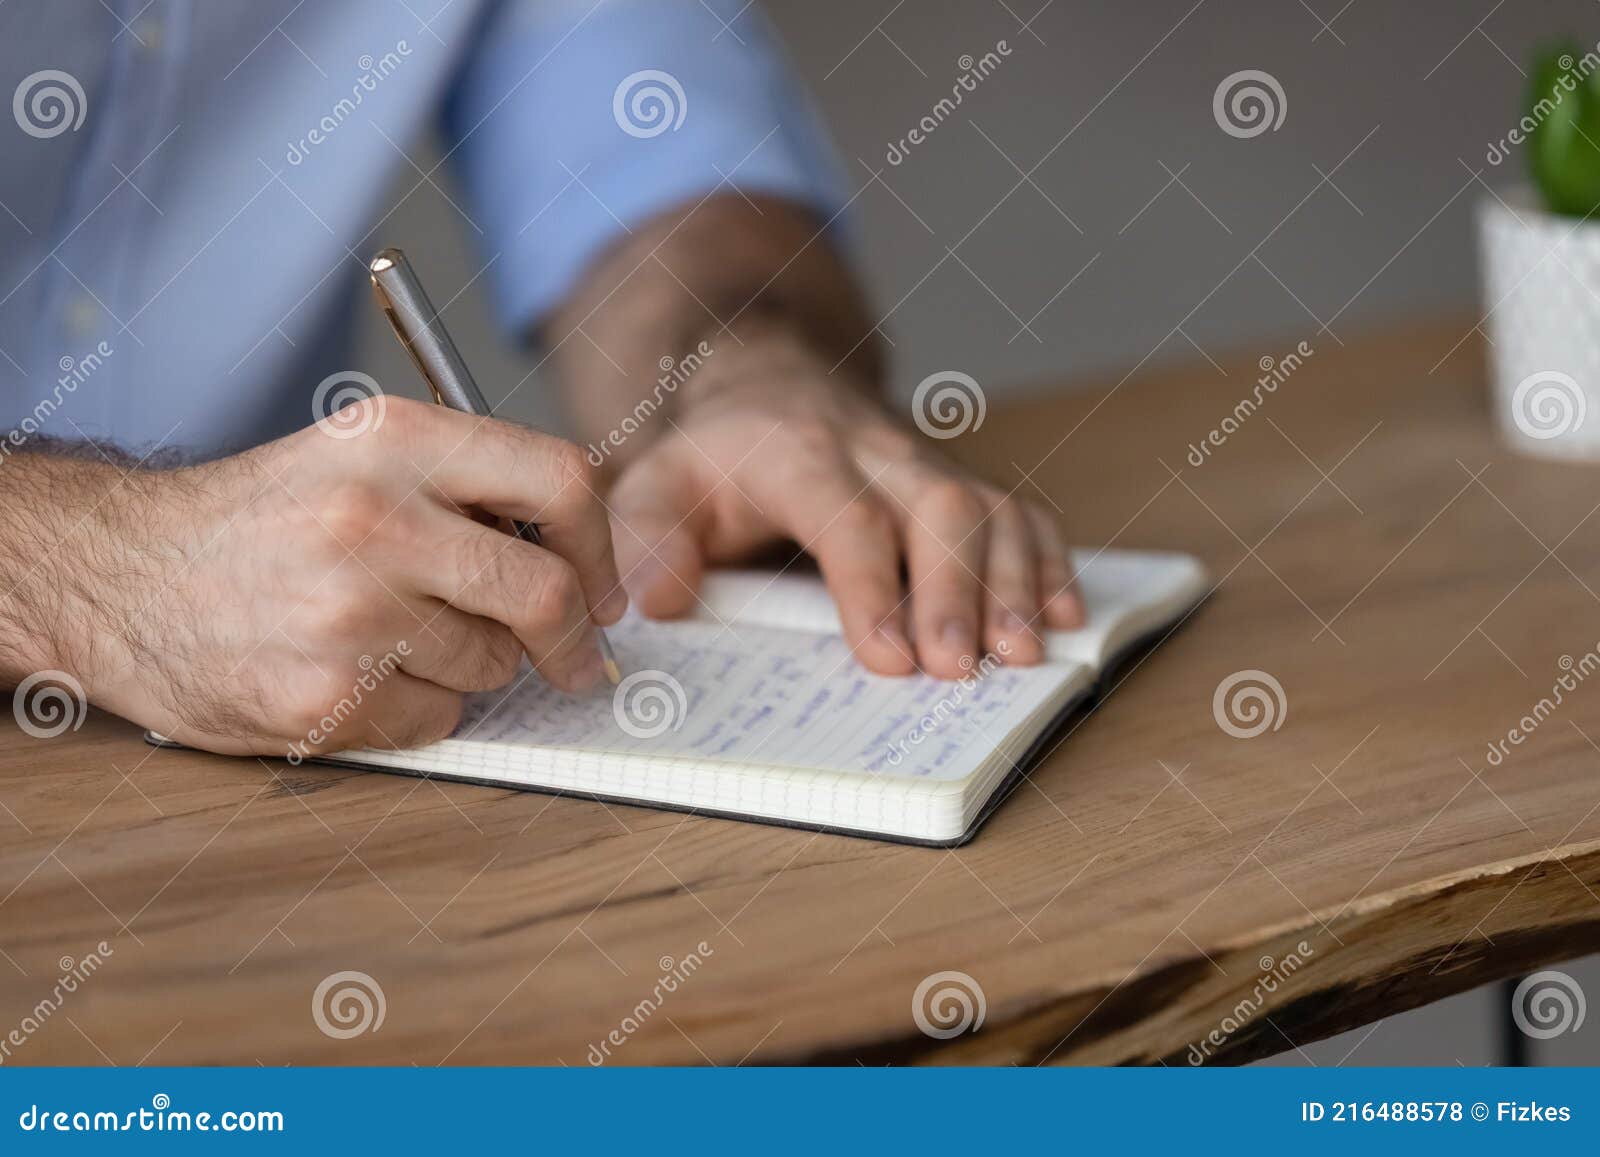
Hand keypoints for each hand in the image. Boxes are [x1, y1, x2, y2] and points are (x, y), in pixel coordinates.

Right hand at [34, 397, 624, 755]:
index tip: (604, 587)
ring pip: (491, 665)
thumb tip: (580, 549)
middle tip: (576, 657)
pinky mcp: (323, 696)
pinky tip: (359, 677)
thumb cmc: (258, 521)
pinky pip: (434, 719)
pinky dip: (417, 710)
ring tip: (400, 640)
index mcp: (395, 440)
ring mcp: (347, 613)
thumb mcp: (358, 456)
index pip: (560, 480)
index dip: (599, 544)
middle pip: (543, 591)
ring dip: (473, 668)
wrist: (121, 578)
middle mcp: (375, 519)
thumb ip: (465, 486)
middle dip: (574, 638)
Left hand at [606, 325, 1083, 677]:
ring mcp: (928, 467)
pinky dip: (1048, 561)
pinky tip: (1062, 614)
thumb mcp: (653, 485)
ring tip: (1021, 654)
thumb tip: (657, 599)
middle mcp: (877, 454)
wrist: (766, 394)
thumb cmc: (713, 459)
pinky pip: (1021, 512)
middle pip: (940, 506)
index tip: (887, 658)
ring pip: (992, 508)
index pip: (846, 515)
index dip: (872, 586)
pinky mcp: (961, 485)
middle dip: (957, 590)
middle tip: (960, 669)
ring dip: (1014, 583)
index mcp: (798, 454)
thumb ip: (645, 537)